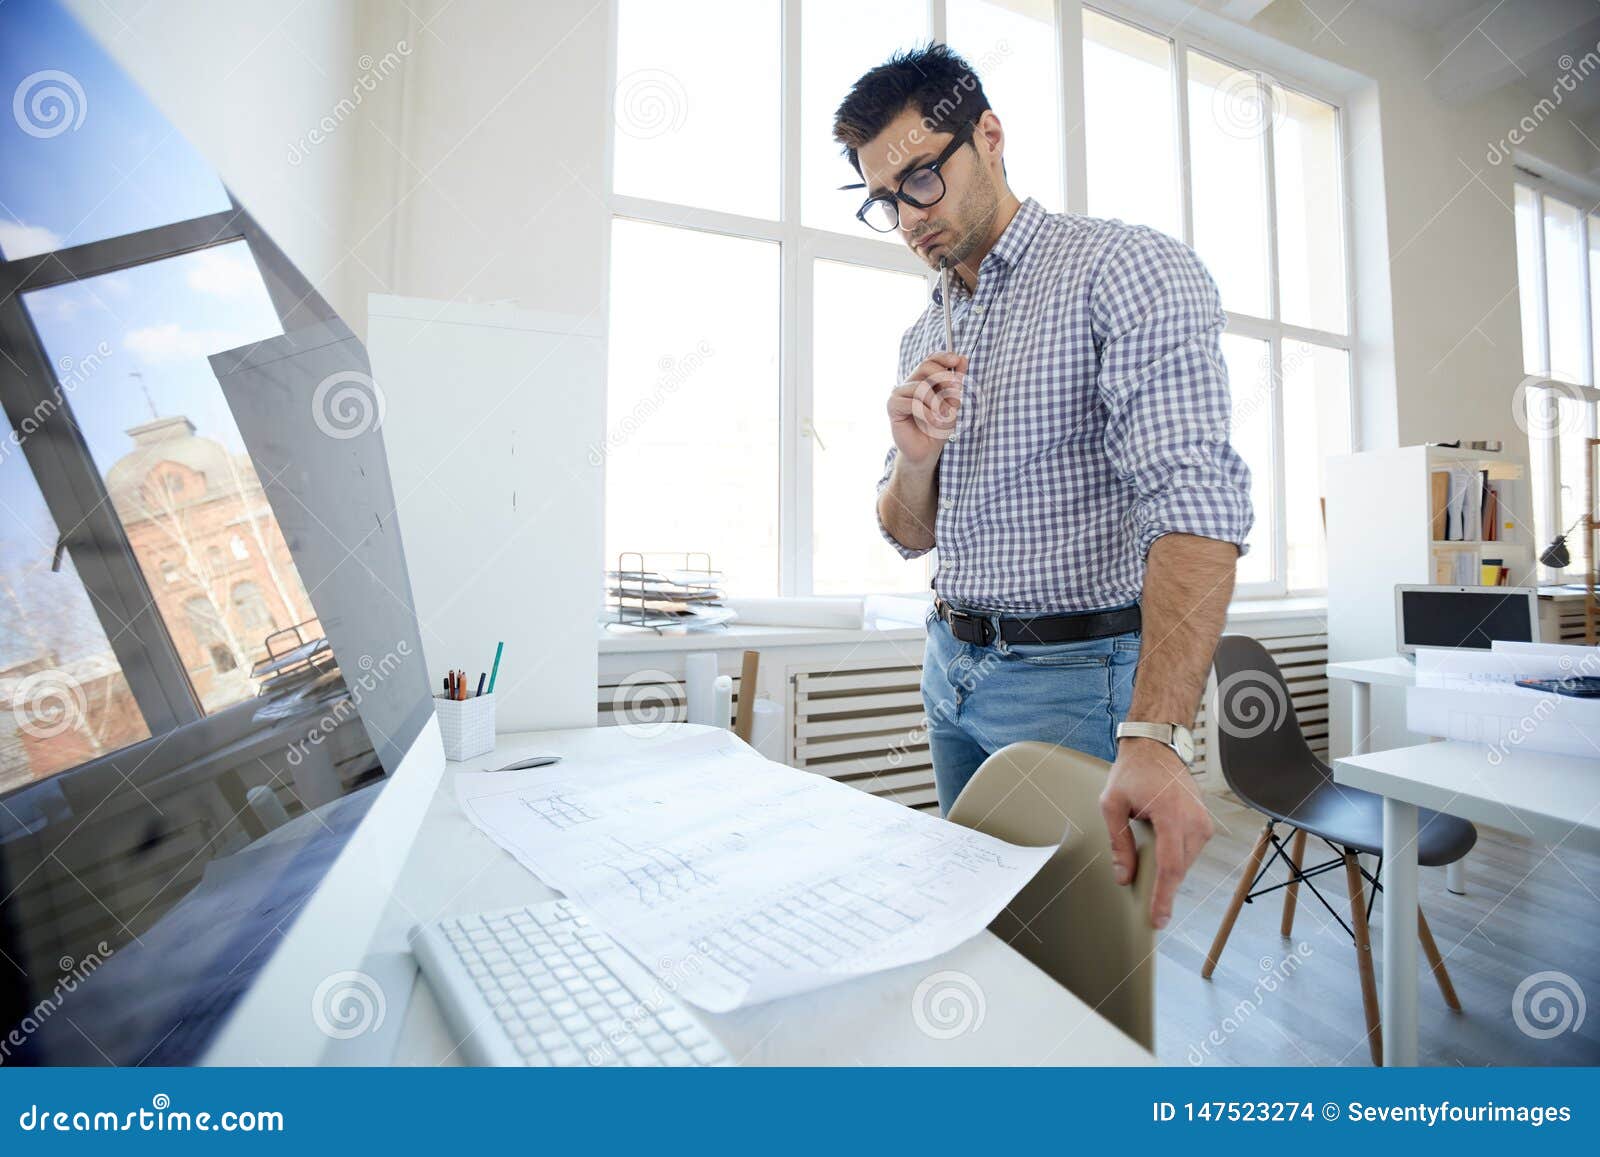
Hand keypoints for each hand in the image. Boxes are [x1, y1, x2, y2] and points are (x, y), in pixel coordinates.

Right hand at [887, 353, 965, 466]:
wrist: (926, 451)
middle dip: (944, 377)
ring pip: (921, 387)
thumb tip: (962, 358)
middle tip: (956, 391)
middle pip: (925, 366)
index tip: (957, 360)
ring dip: (937, 403)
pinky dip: (927, 413)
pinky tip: (934, 422)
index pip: (931, 359)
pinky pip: (912, 402)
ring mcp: (899, 394)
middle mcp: (909, 383)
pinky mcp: (893, 406)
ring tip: (944, 418)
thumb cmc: (937, 427)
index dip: (943, 356)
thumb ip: (956, 383)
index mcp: (923, 380)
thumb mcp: (952, 403)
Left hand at [1099, 737, 1213, 928]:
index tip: (1158, 918)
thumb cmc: (1133, 772)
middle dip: (1163, 891)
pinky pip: (1189, 852)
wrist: (1156, 748)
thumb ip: (1119, 842)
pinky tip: (1159, 857)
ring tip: (1148, 872)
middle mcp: (1193, 819)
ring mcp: (1203, 822)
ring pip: (1185, 863)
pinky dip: (1174, 860)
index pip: (1170, 865)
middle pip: (1179, 869)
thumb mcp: (1112, 804)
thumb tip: (1124, 876)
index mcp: (1171, 813)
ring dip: (1167, 873)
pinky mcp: (1204, 824)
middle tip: (1149, 911)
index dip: (1163, 896)